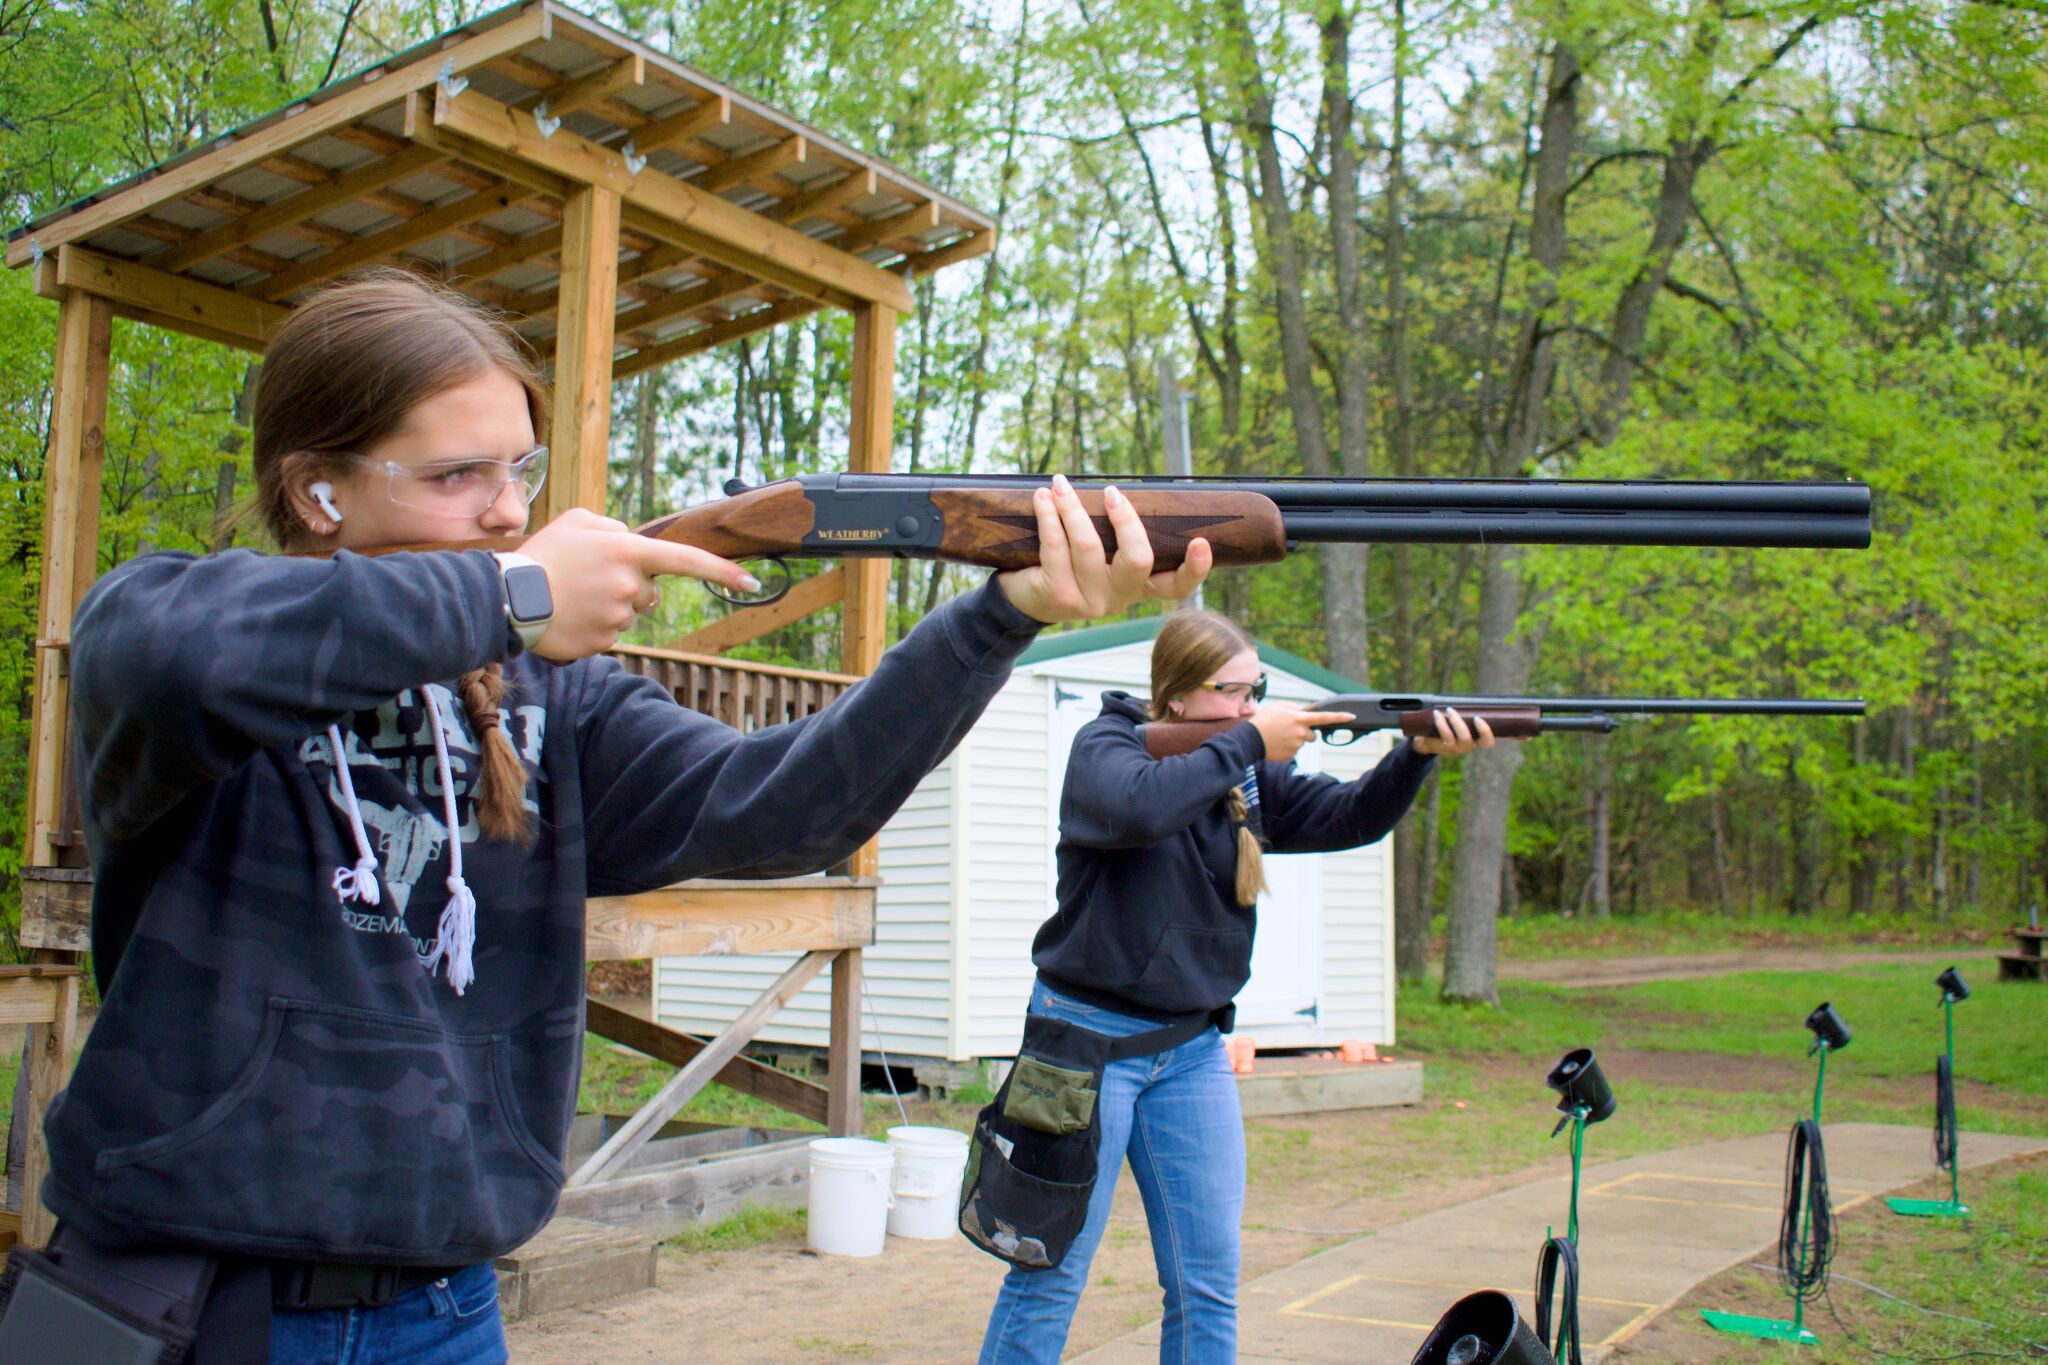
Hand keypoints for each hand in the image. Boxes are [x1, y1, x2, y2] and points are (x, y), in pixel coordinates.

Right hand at [517, 508, 759, 660]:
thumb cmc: (543, 555)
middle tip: (589, 579)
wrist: (507, 598)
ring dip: (608, 606)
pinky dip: (593, 627)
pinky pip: (610, 634)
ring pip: (629, 614)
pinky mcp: (604, 643)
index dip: (723, 572)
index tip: (752, 582)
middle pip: (650, 592)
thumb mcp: (578, 522)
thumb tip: (635, 544)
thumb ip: (615, 529)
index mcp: (627, 552)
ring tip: (572, 597)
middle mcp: (630, 586)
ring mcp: (618, 617)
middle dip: (631, 587)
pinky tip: (569, 617)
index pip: (687, 560)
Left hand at [996, 475, 1212, 622]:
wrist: (1023, 600)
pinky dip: (1049, 517)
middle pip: (1138, 560)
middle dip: (1126, 520)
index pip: (1176, 587)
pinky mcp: (1060, 596)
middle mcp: (1119, 598)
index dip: (1195, 569)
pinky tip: (1042, 498)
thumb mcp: (1098, 555)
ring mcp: (1090, 601)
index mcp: (1138, 587)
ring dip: (1072, 507)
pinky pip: (1056, 548)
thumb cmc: (1067, 566)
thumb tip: (1114, 489)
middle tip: (1112, 492)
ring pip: (1089, 546)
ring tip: (1060, 484)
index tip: (1200, 542)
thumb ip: (1113, 535)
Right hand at [1249, 704, 1358, 763]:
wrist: (1250, 739)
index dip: (1339, 717)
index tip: (1351, 716)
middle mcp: (1301, 732)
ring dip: (1295, 739)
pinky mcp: (1291, 755)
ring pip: (1303, 742)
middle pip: (1313, 734)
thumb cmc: (1264, 720)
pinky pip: (1295, 750)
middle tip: (1288, 729)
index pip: (1324, 717)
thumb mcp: (1279, 706)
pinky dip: (1288, 747)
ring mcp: (1296, 745)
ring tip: (1279, 736)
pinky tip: (1278, 743)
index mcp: (1299, 718)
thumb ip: (1296, 708)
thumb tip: (1306, 712)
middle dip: (1305, 732)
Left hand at [1411, 707, 1500, 756]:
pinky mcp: (1442, 746)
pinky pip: (1442, 736)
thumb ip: (1472, 713)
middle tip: (1452, 710)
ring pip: (1451, 738)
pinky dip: (1439, 723)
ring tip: (1447, 709)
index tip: (1477, 718)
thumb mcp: (1466, 721)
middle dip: (1458, 724)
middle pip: (1465, 739)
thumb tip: (1477, 696)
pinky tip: (1436, 713)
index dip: (1485, 732)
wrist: (1433, 740)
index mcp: (1477, 741)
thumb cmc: (1456, 726)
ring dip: (1449, 721)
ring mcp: (1453, 748)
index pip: (1487, 742)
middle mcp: (1466, 746)